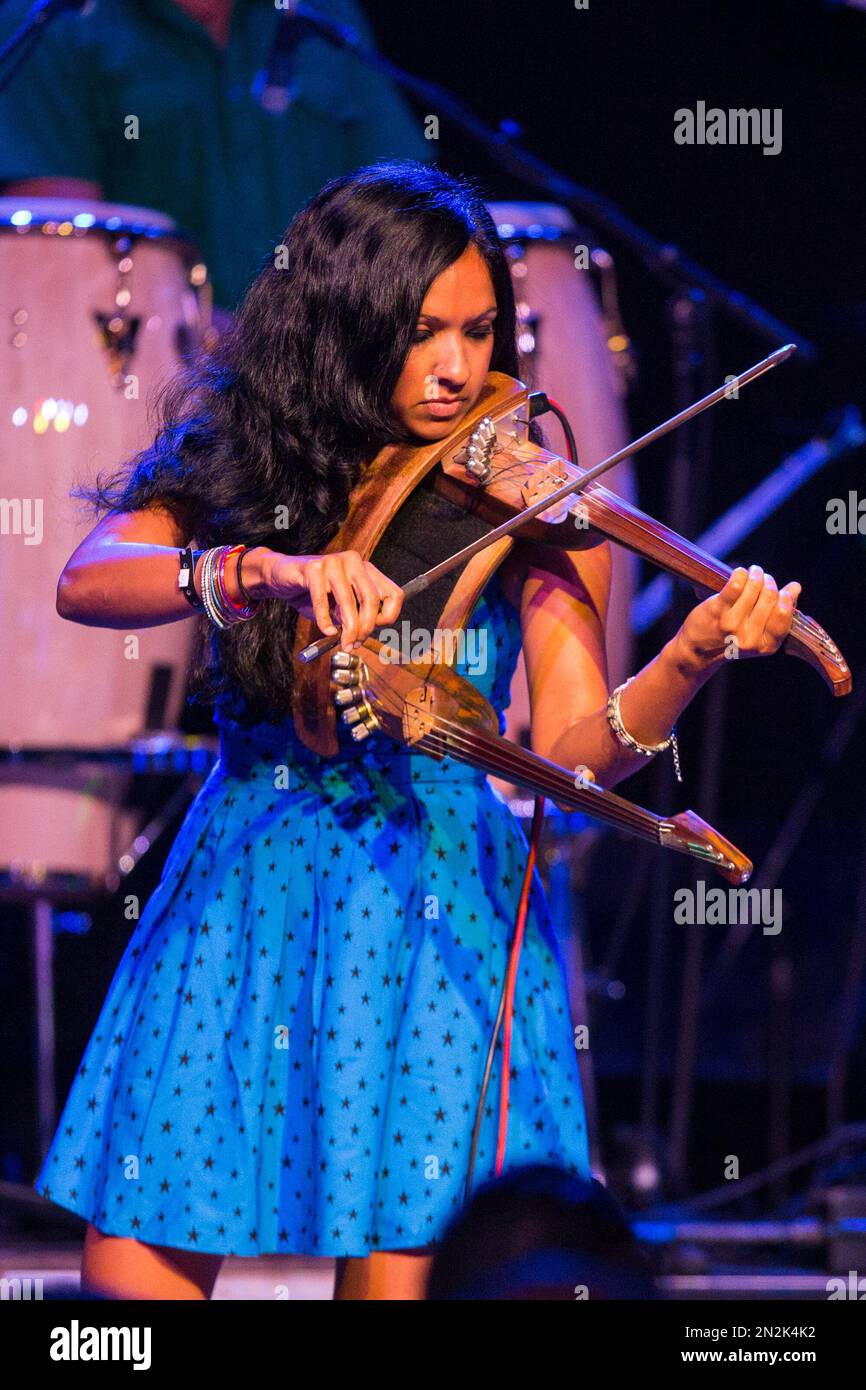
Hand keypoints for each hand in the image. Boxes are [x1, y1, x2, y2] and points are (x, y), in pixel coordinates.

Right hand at [266, 550, 403, 649]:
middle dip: (365, 628)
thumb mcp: (339, 609)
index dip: (387, 618)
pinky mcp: (313, 568)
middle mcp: (354, 562)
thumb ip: (354, 618)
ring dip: (347, 629)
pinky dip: (324, 620)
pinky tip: (326, 630)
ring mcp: (334, 562)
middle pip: (372, 599)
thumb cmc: (312, 594)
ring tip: (343, 643)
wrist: (280, 577)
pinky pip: (322, 600)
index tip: (373, 633)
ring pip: (349, 601)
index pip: (394, 594)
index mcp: (367, 570)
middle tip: (355, 644)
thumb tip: (363, 635)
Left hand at [677, 565, 800, 669]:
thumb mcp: (758, 635)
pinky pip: (735, 585)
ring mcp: (732, 624)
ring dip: (756, 574)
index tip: (783, 589)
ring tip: (754, 572)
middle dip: (769, 582)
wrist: (698, 650)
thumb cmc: (731, 639)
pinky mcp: (717, 611)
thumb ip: (778, 614)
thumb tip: (796, 588)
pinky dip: (740, 574)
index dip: (786, 597)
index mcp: (766, 645)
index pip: (784, 613)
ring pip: (754, 588)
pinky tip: (740, 573)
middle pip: (770, 597)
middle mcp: (750, 637)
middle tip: (764, 578)